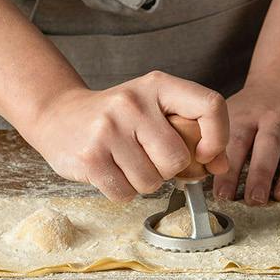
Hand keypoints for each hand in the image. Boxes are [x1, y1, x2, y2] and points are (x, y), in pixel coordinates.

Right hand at [23, 71, 229, 200]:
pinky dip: (122, 191)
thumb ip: (191, 132)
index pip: (210, 106)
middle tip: (149, 158)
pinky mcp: (90, 157)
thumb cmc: (117, 117)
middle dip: (168, 170)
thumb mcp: (154, 110)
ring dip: (144, 182)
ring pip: (152, 182)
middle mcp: (133, 102)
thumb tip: (222, 165)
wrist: (58, 115)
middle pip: (177, 159)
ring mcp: (108, 129)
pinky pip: (125, 193)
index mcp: (158, 85)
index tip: (204, 154)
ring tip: (126, 162)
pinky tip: (111, 171)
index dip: (217, 138)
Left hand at [214, 75, 279, 204]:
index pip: (237, 144)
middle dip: (261, 175)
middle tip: (254, 200)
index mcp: (248, 114)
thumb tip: (199, 178)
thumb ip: (219, 142)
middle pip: (269, 146)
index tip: (223, 195)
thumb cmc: (252, 109)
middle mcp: (277, 117)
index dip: (229, 171)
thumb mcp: (230, 114)